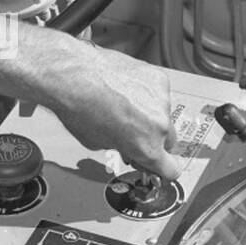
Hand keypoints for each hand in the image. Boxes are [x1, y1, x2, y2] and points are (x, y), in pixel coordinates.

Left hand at [49, 42, 179, 178]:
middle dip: (152, 142)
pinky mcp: (158, 78)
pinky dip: (146, 94)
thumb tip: (127, 146)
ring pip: (162, 115)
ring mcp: (162, 99)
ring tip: (123, 108)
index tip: (152, 165)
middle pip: (168, 142)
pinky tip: (126, 91)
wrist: (74, 75)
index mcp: (147, 147)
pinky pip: (158, 93)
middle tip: (133, 136)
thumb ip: (122, 149)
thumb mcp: (97, 143)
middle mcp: (159, 124)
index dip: (159, 169)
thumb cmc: (79, 108)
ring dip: (148, 115)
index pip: (171, 170)